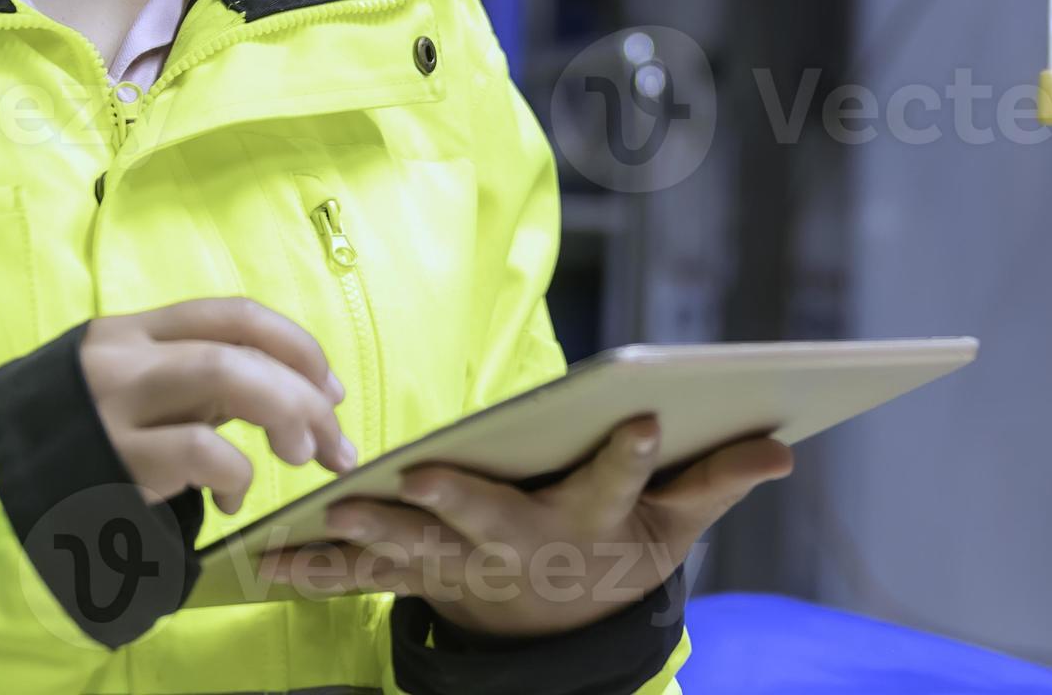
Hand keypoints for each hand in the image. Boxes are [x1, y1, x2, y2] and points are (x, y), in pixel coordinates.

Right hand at [80, 297, 359, 513]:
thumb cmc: (77, 443)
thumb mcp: (134, 394)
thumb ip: (194, 383)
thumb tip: (286, 392)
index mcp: (134, 330)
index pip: (232, 313)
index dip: (295, 344)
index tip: (331, 386)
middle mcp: (123, 357)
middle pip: (238, 346)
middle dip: (304, 389)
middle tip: (333, 437)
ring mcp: (114, 406)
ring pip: (226, 377)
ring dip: (285, 415)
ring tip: (301, 456)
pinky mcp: (110, 460)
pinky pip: (202, 452)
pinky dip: (237, 473)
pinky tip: (232, 497)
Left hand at [255, 417, 793, 638]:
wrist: (555, 630)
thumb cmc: (615, 554)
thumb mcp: (674, 527)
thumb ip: (717, 482)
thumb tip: (784, 448)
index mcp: (589, 526)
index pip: (618, 483)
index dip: (634, 458)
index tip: (648, 421)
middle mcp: (521, 550)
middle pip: (493, 523)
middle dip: (459, 503)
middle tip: (425, 479)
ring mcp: (463, 566)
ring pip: (415, 548)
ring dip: (372, 531)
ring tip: (333, 508)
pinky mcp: (418, 572)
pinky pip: (360, 575)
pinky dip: (313, 568)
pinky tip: (266, 558)